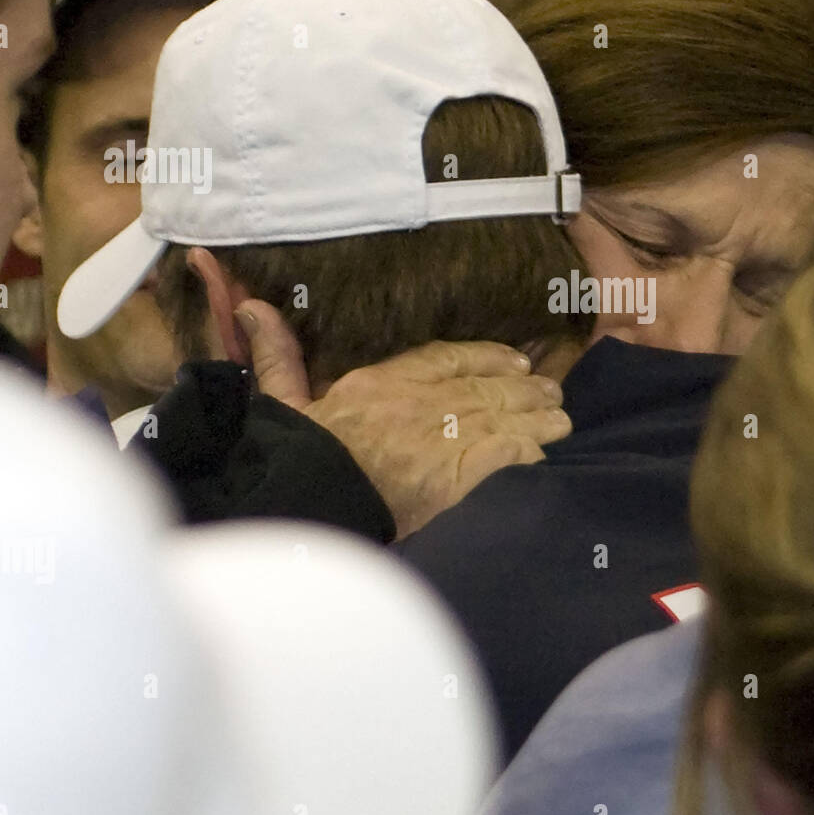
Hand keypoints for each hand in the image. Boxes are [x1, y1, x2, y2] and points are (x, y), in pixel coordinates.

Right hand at [235, 299, 571, 537]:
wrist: (305, 507)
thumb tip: (253, 307)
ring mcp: (444, 439)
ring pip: (506, 418)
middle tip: (552, 393)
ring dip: (538, 421)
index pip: (447, 357)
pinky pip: (509, 456)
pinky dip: (530, 454)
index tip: (515, 361)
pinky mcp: (462, 477)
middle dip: (525, 391)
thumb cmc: (294, 461)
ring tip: (560, 422)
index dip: (487, 357)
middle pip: (486, 389)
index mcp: (380, 383)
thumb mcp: (283, 406)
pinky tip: (545, 455)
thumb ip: (278, 356)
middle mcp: (419, 404)